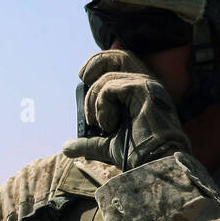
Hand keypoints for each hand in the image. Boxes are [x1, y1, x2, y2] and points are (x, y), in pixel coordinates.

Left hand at [63, 50, 190, 169]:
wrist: (152, 165)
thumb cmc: (137, 155)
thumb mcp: (107, 145)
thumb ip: (88, 142)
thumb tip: (66, 148)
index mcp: (141, 91)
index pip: (122, 60)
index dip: (100, 61)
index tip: (83, 76)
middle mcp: (148, 83)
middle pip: (119, 55)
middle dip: (95, 62)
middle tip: (82, 78)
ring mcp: (147, 85)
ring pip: (108, 77)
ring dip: (94, 100)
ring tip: (100, 124)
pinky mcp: (143, 91)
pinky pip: (110, 88)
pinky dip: (102, 107)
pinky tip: (109, 124)